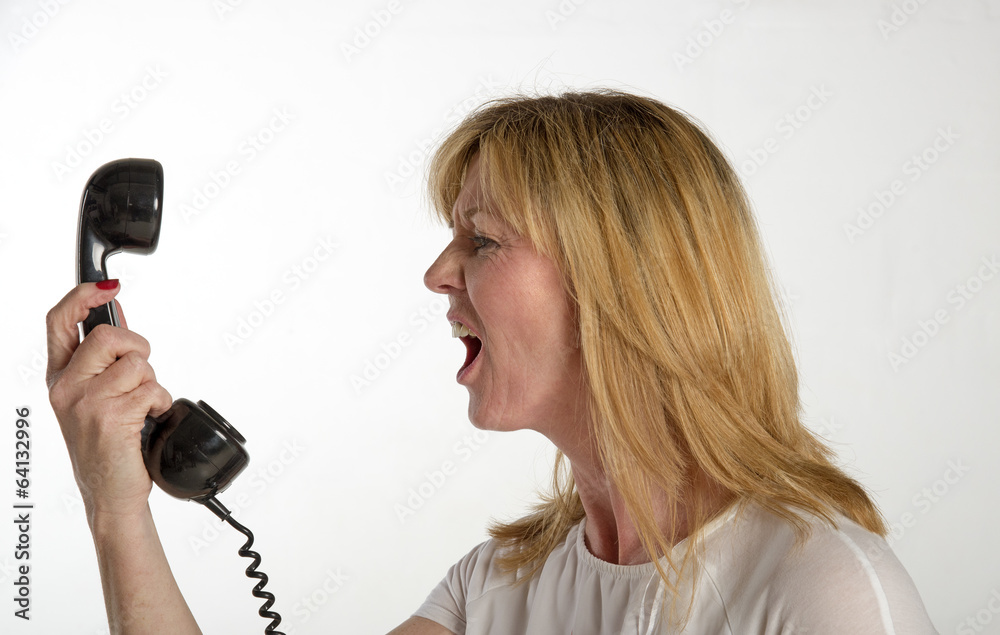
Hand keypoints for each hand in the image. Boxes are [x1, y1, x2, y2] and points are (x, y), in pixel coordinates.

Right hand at [46, 282, 172, 521]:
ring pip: (136, 362)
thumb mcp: (97, 396)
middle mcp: (67, 387)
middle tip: (140, 373)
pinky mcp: (110, 416)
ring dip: (152, 382)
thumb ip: (105, 359)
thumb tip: (116, 312)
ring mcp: (86, 402)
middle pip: (108, 336)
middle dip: (137, 347)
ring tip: (142, 406)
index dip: (84, 296)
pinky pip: (151, 388)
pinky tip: (148, 420)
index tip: (109, 286)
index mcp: (60, 378)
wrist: (110, 494)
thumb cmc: (108, 446)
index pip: (59, 322)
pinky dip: (160, 402)